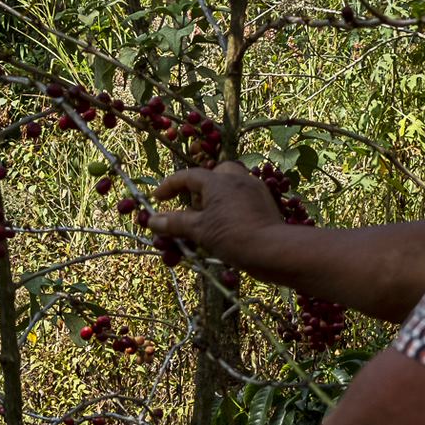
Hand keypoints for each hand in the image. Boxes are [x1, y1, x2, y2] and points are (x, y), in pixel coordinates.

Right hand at [149, 162, 286, 273]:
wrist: (272, 250)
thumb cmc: (233, 236)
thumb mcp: (199, 230)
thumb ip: (175, 223)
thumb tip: (152, 220)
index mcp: (219, 180)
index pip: (188, 176)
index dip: (170, 186)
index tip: (157, 198)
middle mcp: (238, 179)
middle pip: (214, 174)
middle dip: (199, 188)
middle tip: (191, 207)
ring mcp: (254, 190)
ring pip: (230, 186)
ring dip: (215, 199)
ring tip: (206, 220)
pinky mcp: (265, 204)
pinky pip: (242, 199)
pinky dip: (230, 208)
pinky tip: (226, 226)